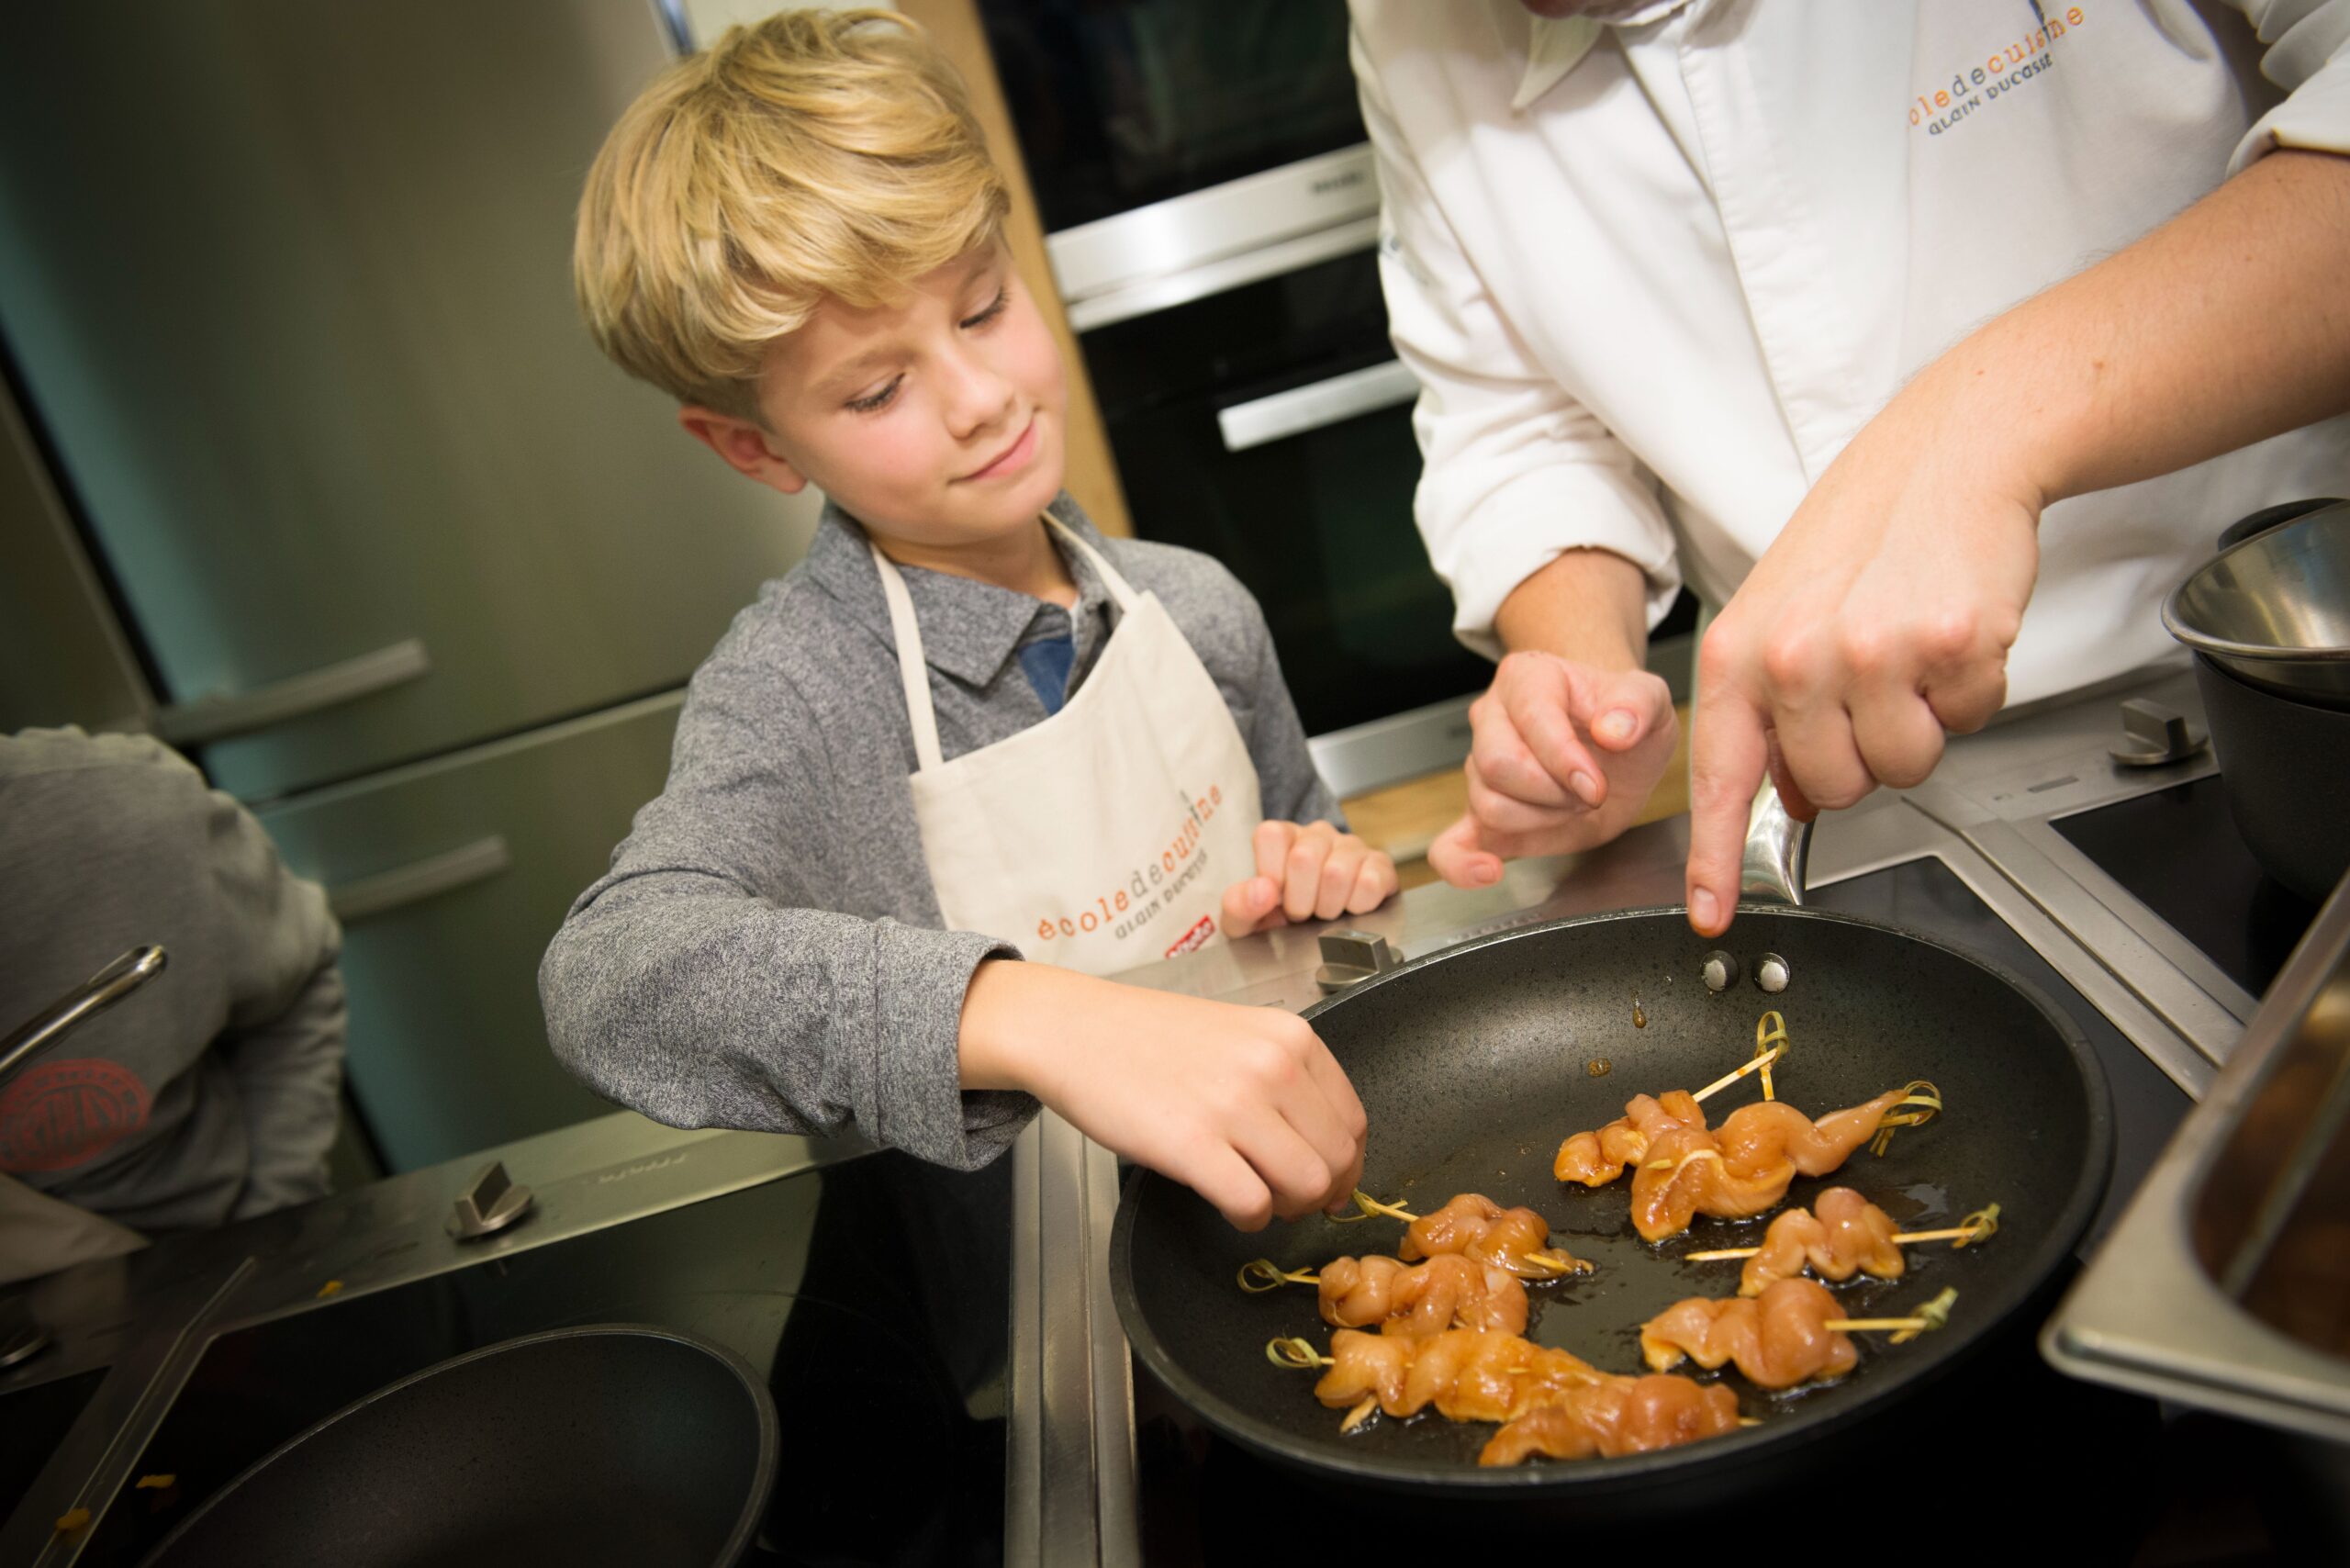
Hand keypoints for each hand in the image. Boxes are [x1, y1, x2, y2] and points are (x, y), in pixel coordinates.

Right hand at [959, 961, 1367, 1229]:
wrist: (1075, 1030)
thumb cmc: (1148, 1036)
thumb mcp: (1238, 1034)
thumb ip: (1286, 1079)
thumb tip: (1328, 1150)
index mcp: (1291, 1038)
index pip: (1353, 1120)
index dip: (1345, 1163)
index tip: (1326, 1179)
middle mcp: (1273, 1066)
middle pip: (1337, 1160)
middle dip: (1319, 1194)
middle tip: (1286, 1198)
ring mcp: (1234, 1105)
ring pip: (1307, 1187)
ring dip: (1286, 1207)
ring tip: (1255, 1197)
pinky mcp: (1193, 1144)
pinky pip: (1252, 1205)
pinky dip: (1247, 1218)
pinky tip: (1226, 1201)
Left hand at [1220, 820, 1398, 936]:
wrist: (1317, 935)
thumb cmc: (1277, 921)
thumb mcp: (1243, 922)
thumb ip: (1238, 906)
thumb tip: (1263, 890)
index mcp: (1281, 837)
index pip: (1271, 835)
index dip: (1272, 875)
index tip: (1275, 899)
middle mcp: (1316, 835)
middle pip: (1304, 858)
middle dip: (1300, 901)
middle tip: (1301, 913)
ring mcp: (1351, 846)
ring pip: (1337, 873)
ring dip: (1328, 907)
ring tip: (1325, 912)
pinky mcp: (1379, 864)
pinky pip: (1370, 882)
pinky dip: (1358, 906)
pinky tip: (1350, 908)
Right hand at [1426, 651, 1676, 887]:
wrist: (1614, 749)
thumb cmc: (1623, 718)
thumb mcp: (1650, 698)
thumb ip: (1638, 706)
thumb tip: (1614, 730)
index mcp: (1527, 678)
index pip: (1532, 719)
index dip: (1565, 759)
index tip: (1597, 785)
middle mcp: (1491, 718)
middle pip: (1497, 763)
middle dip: (1553, 792)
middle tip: (1590, 793)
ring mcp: (1480, 769)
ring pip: (1488, 804)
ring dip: (1540, 819)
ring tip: (1571, 807)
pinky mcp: (1481, 817)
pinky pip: (1450, 847)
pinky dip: (1461, 865)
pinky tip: (1490, 871)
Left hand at [1683, 380, 2039, 936]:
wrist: (1946, 457)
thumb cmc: (1862, 535)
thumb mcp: (1781, 616)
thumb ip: (1774, 710)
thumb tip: (1794, 797)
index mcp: (1740, 655)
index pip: (1721, 779)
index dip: (1716, 858)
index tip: (1711, 916)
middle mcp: (1795, 659)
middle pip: (1836, 789)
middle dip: (1865, 754)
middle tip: (1875, 680)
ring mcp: (1869, 654)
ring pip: (1904, 769)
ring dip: (1922, 724)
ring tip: (1912, 652)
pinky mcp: (1945, 647)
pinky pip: (1968, 722)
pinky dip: (1972, 689)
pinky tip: (1952, 631)